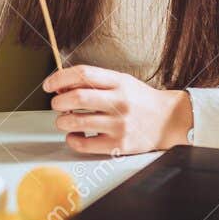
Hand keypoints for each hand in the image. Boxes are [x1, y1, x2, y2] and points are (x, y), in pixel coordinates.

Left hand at [44, 64, 192, 155]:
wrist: (169, 120)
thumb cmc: (140, 100)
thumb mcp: (121, 82)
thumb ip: (94, 82)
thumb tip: (61, 87)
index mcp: (118, 82)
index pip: (82, 74)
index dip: (59, 78)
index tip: (49, 85)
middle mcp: (119, 102)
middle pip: (77, 97)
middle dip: (58, 101)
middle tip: (57, 104)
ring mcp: (119, 125)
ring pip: (77, 122)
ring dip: (62, 121)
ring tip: (65, 120)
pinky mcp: (119, 145)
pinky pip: (84, 144)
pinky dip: (72, 140)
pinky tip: (75, 135)